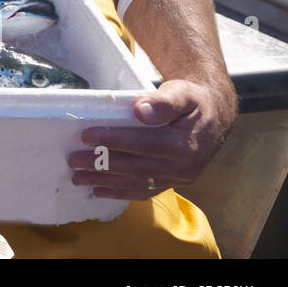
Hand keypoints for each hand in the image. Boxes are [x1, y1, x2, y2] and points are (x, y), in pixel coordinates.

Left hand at [69, 78, 236, 199]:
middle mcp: (183, 167)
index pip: (143, 143)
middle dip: (102, 164)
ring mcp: (178, 178)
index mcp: (185, 144)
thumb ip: (163, 102)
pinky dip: (120, 193)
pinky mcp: (172, 182)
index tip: (86, 136)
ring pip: (136, 183)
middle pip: (136, 167)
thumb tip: (140, 110)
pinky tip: (99, 191)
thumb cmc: (193, 101)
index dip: (114, 140)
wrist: (214, 116)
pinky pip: (144, 191)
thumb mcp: (182, 93)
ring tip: (78, 178)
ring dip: (105, 182)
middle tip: (73, 161)